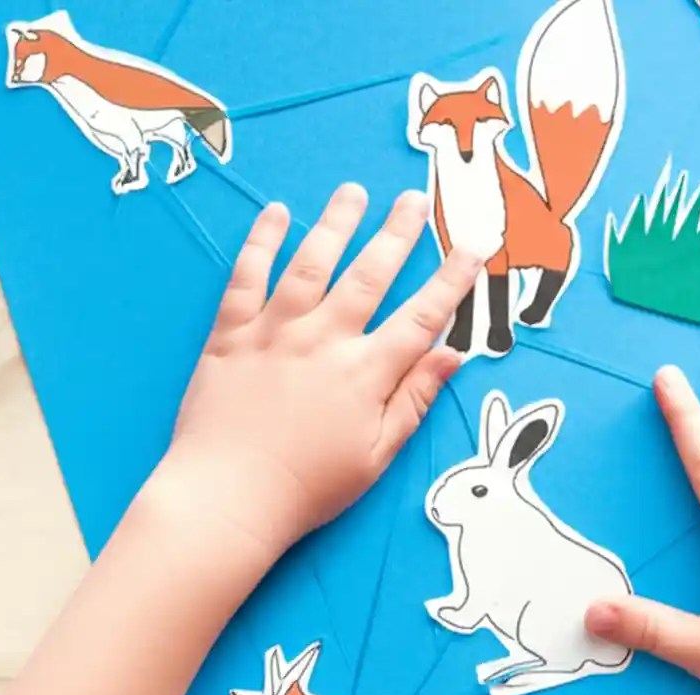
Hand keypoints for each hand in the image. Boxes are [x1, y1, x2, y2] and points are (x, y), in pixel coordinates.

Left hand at [151, 184, 480, 553]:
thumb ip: (414, 399)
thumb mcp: (376, 455)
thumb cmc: (307, 488)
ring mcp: (274, 332)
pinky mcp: (229, 335)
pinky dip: (261, 242)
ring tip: (354, 191)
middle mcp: (323, 341)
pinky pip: (246, 277)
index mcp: (364, 373)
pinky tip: (276, 214)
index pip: (421, 317)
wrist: (225, 499)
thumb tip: (454, 354)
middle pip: (369, 275)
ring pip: (311, 263)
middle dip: (397, 233)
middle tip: (415, 199)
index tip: (474, 248)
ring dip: (336, 224)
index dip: (452, 280)